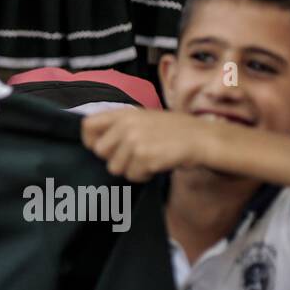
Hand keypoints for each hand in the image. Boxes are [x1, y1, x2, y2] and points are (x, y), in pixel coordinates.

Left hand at [81, 108, 213, 181]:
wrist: (201, 138)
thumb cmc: (174, 129)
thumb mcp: (143, 118)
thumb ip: (120, 126)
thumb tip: (96, 144)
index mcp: (123, 113)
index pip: (87, 125)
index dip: (90, 140)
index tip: (101, 147)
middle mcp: (125, 125)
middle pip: (100, 152)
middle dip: (115, 158)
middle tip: (135, 155)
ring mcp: (134, 141)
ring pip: (115, 167)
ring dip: (131, 168)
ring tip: (149, 158)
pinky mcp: (144, 157)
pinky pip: (132, 175)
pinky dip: (143, 175)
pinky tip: (157, 164)